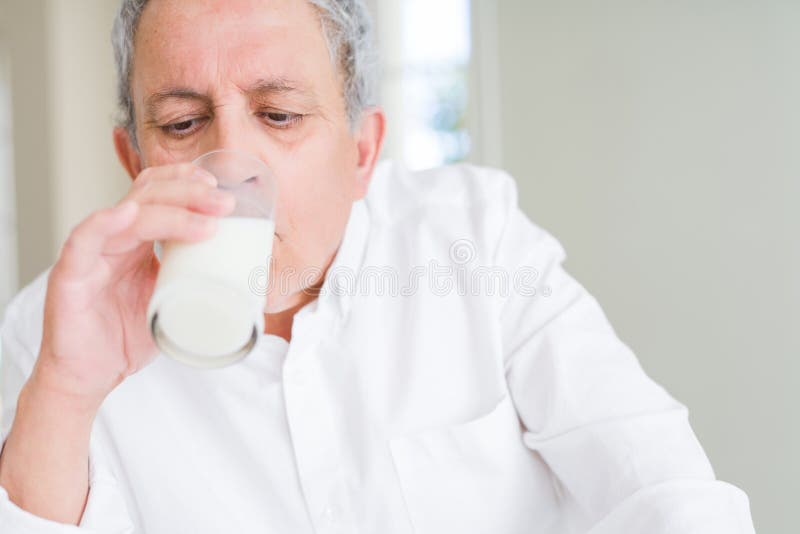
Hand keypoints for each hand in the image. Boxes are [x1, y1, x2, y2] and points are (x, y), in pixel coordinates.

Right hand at [31, 163, 234, 405]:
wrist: (91, 377)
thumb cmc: (127, 337)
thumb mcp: (171, 301)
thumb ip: (194, 280)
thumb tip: (246, 274)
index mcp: (135, 240)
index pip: (157, 193)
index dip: (186, 181)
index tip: (220, 187)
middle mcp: (113, 239)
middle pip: (148, 196)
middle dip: (190, 193)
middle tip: (225, 203)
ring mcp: (91, 254)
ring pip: (129, 215)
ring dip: (171, 211)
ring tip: (207, 219)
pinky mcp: (70, 276)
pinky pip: (83, 241)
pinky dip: (105, 223)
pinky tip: (129, 215)